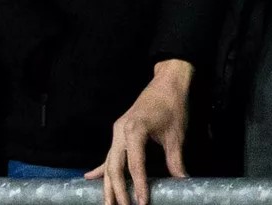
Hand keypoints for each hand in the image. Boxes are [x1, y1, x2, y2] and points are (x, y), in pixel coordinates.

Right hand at [89, 59, 190, 204]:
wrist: (168, 80)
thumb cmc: (173, 105)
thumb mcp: (176, 134)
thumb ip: (176, 160)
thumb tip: (182, 181)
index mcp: (135, 131)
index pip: (135, 165)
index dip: (139, 185)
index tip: (142, 203)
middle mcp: (121, 132)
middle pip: (115, 168)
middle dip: (117, 191)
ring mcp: (117, 132)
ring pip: (109, 163)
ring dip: (108, 185)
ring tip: (107, 204)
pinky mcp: (119, 131)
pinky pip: (108, 154)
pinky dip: (101, 167)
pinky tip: (89, 179)